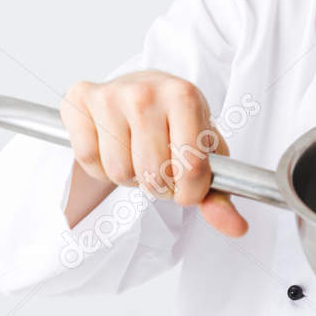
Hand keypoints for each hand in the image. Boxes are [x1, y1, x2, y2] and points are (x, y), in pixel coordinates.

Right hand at [61, 71, 247, 236]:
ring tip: (137, 156)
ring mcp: (109, 94)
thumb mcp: (205, 149)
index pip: (190, 167)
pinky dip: (100, 167)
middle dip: (159, 185)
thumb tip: (236, 228)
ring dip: (130, 177)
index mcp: (184, 96)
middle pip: (151, 174)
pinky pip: (87, 159)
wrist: (145, 87)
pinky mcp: (79, 101)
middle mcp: (146, 92)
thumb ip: (219, 192)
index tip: (187, 187)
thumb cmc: (176, 121)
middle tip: (161, 168)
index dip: (189, 191)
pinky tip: (112, 148)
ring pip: (118, 171)